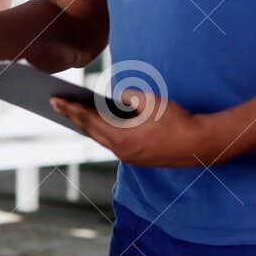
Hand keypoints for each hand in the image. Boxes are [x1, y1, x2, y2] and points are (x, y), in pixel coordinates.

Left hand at [49, 90, 225, 167]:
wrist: (201, 144)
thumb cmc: (177, 120)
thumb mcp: (150, 101)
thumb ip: (127, 97)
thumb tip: (116, 99)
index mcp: (120, 136)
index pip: (87, 119)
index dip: (69, 108)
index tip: (54, 99)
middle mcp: (121, 150)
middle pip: (89, 130)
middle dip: (72, 116)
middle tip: (55, 103)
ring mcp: (129, 157)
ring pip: (101, 138)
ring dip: (86, 125)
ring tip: (73, 112)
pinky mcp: (138, 159)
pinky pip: (113, 143)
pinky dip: (102, 132)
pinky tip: (98, 124)